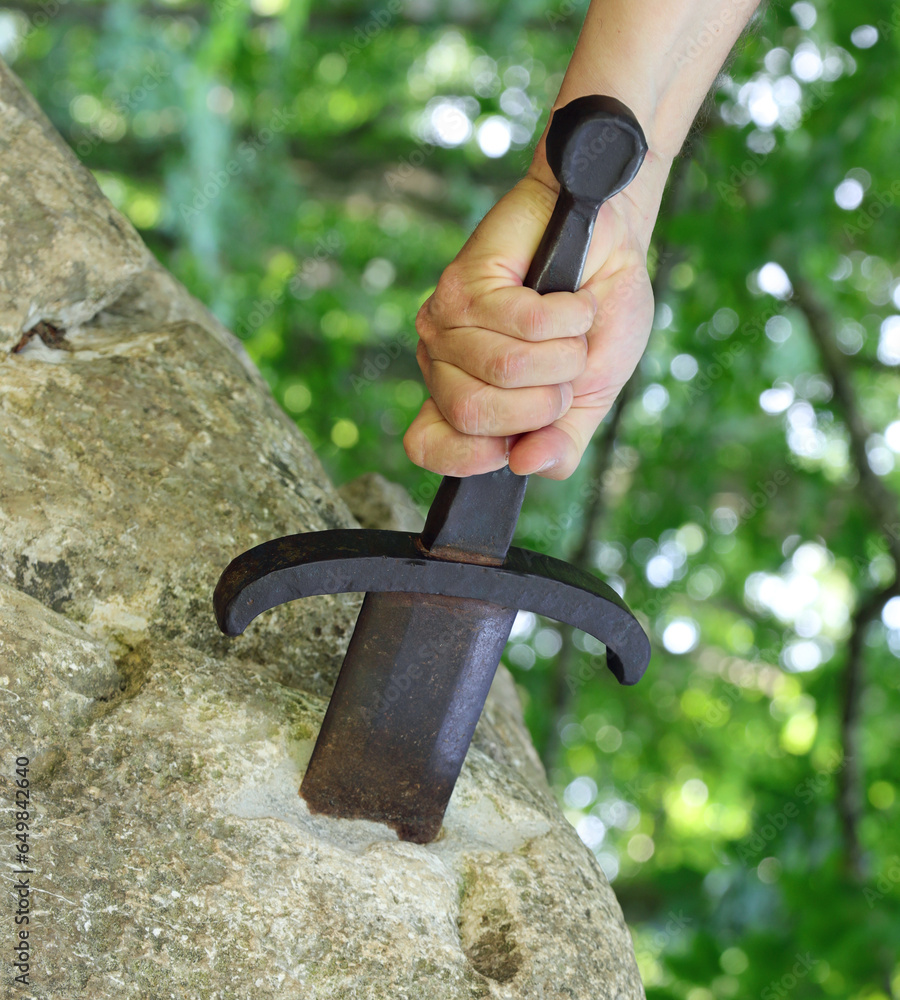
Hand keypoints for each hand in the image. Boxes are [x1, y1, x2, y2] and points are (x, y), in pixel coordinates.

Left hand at [403, 164, 658, 479]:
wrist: (612, 249)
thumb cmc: (596, 323)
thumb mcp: (589, 400)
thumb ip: (559, 443)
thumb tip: (524, 465)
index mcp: (461, 399)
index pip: (426, 446)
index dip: (471, 457)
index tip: (517, 442)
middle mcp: (443, 362)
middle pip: (473, 414)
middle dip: (544, 401)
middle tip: (565, 369)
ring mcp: (447, 320)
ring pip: (505, 368)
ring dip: (564, 354)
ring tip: (574, 329)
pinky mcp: (467, 278)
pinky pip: (524, 323)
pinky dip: (570, 317)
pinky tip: (574, 302)